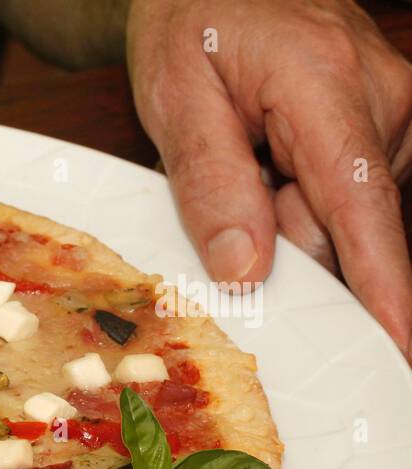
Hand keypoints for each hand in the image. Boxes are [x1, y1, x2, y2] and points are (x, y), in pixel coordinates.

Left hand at [128, 0, 411, 356]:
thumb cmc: (191, 31)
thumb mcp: (176, 100)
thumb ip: (211, 184)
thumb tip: (245, 269)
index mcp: (328, 86)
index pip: (362, 208)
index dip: (382, 284)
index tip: (400, 342)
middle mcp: (384, 100)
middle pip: (341, 230)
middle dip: (279, 231)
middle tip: (231, 171)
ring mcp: (394, 116)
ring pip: (341, 224)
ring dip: (286, 213)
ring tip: (250, 154)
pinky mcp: (387, 134)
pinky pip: (345, 206)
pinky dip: (300, 202)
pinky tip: (274, 163)